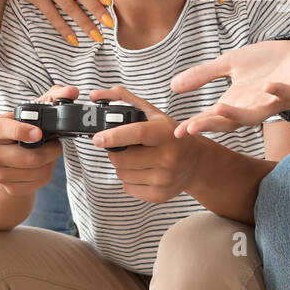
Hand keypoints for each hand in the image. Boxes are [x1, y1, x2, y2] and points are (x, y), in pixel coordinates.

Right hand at [0, 84, 75, 193]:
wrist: (2, 156)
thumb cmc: (19, 128)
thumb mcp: (30, 111)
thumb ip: (52, 97)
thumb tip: (72, 91)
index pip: (4, 130)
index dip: (22, 131)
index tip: (38, 133)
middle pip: (30, 158)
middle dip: (51, 149)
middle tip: (55, 142)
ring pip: (38, 171)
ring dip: (51, 161)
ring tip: (47, 151)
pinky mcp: (8, 188)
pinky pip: (38, 182)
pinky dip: (47, 172)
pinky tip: (43, 164)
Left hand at [88, 87, 203, 203]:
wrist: (195, 162)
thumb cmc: (169, 134)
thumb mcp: (152, 113)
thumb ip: (123, 99)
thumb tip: (94, 95)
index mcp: (165, 132)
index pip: (137, 133)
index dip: (114, 136)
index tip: (97, 139)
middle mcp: (168, 156)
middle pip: (122, 158)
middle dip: (114, 151)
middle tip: (123, 146)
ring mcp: (164, 178)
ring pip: (122, 174)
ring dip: (122, 165)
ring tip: (137, 158)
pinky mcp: (160, 195)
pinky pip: (128, 188)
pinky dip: (129, 179)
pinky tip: (142, 171)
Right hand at [168, 40, 289, 136]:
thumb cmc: (264, 61)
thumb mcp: (229, 63)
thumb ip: (203, 75)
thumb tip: (172, 86)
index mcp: (237, 102)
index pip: (212, 117)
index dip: (195, 124)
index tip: (176, 132)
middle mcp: (253, 106)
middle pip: (230, 121)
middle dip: (211, 124)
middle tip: (191, 128)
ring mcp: (275, 102)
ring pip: (255, 115)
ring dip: (238, 114)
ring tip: (219, 108)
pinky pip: (286, 95)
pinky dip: (278, 92)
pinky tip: (268, 87)